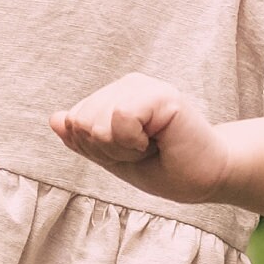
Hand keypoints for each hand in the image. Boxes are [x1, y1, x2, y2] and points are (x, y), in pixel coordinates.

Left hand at [49, 71, 235, 204]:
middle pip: (80, 121)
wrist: (207, 178)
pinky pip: (121, 117)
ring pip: (96, 121)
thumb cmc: (166, 168)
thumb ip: (84, 139)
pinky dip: (135, 141)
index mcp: (113, 96)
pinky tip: (160, 140)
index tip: (130, 154)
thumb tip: (55, 119)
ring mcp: (144, 86)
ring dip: (123, 148)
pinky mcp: (161, 94)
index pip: (73, 123)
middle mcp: (126, 85)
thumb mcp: (114, 159)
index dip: (96, 151)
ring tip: (153, 146)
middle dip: (107, 150)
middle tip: (143, 152)